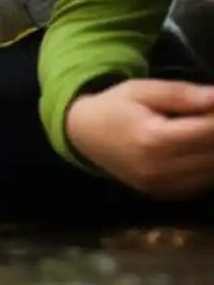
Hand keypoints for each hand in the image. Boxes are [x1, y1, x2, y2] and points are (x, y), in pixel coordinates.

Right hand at [66, 79, 213, 199]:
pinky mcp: (164, 194)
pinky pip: (203, 183)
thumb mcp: (141, 90)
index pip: (210, 130)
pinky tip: (198, 149)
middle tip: (210, 116)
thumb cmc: (114, 107)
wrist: (84, 135)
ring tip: (203, 131)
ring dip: (213, 150)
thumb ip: (181, 94)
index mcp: (153, 139)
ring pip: (213, 170)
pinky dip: (208, 165)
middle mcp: (159, 168)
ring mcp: (162, 186)